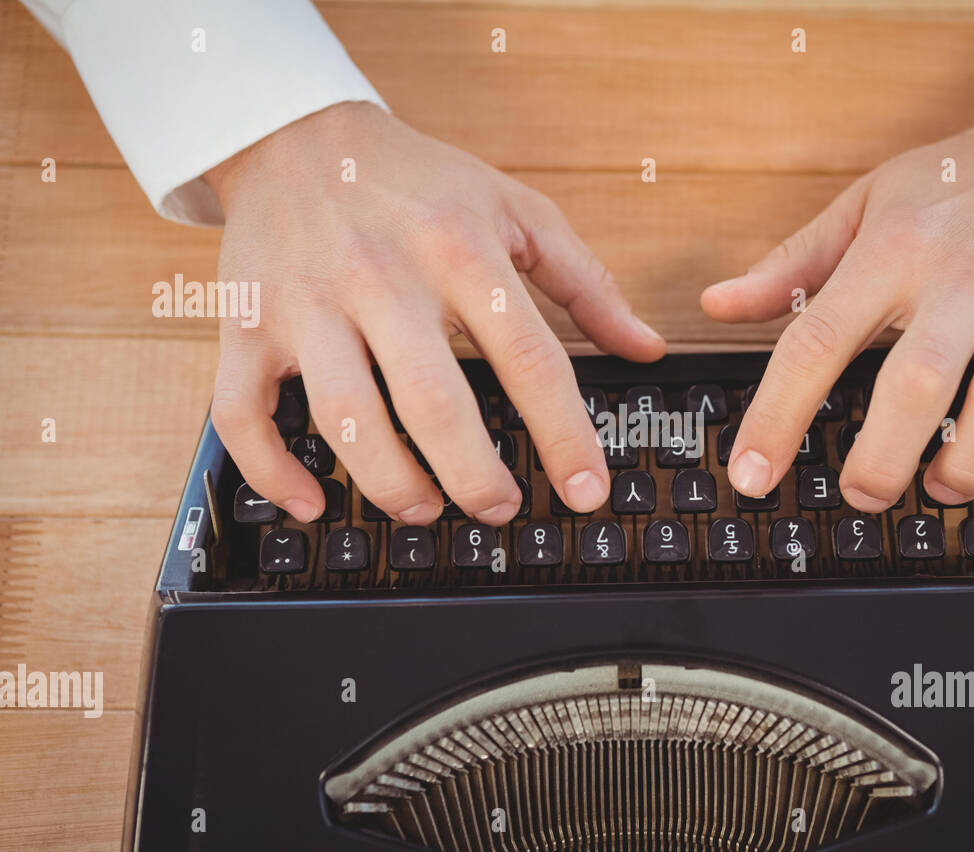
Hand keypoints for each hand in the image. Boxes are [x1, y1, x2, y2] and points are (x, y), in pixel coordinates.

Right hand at [205, 102, 663, 525]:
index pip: (529, 358)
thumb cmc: (415, 182)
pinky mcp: (246, 325)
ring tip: (426, 507)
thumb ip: (586, 282)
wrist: (295, 134)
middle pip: (434, 403)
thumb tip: (643, 347)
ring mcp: (306, 304)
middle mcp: (382, 278)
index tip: (587, 490)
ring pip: (345, 419)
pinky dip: (272, 472)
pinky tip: (312, 503)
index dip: (565, 435)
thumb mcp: (515, 208)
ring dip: (391, 484)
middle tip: (501, 508)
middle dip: (476, 477)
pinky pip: (243, 415)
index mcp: (459, 250)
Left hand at [701, 98, 973, 509]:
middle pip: (916, 384)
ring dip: (968, 464)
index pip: (819, 340)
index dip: (777, 416)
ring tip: (940, 487)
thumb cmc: (959, 187)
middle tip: (862, 494)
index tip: (750, 476)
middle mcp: (968, 272)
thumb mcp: (865, 205)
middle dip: (882, 460)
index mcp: (895, 248)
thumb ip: (792, 265)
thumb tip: (717, 305)